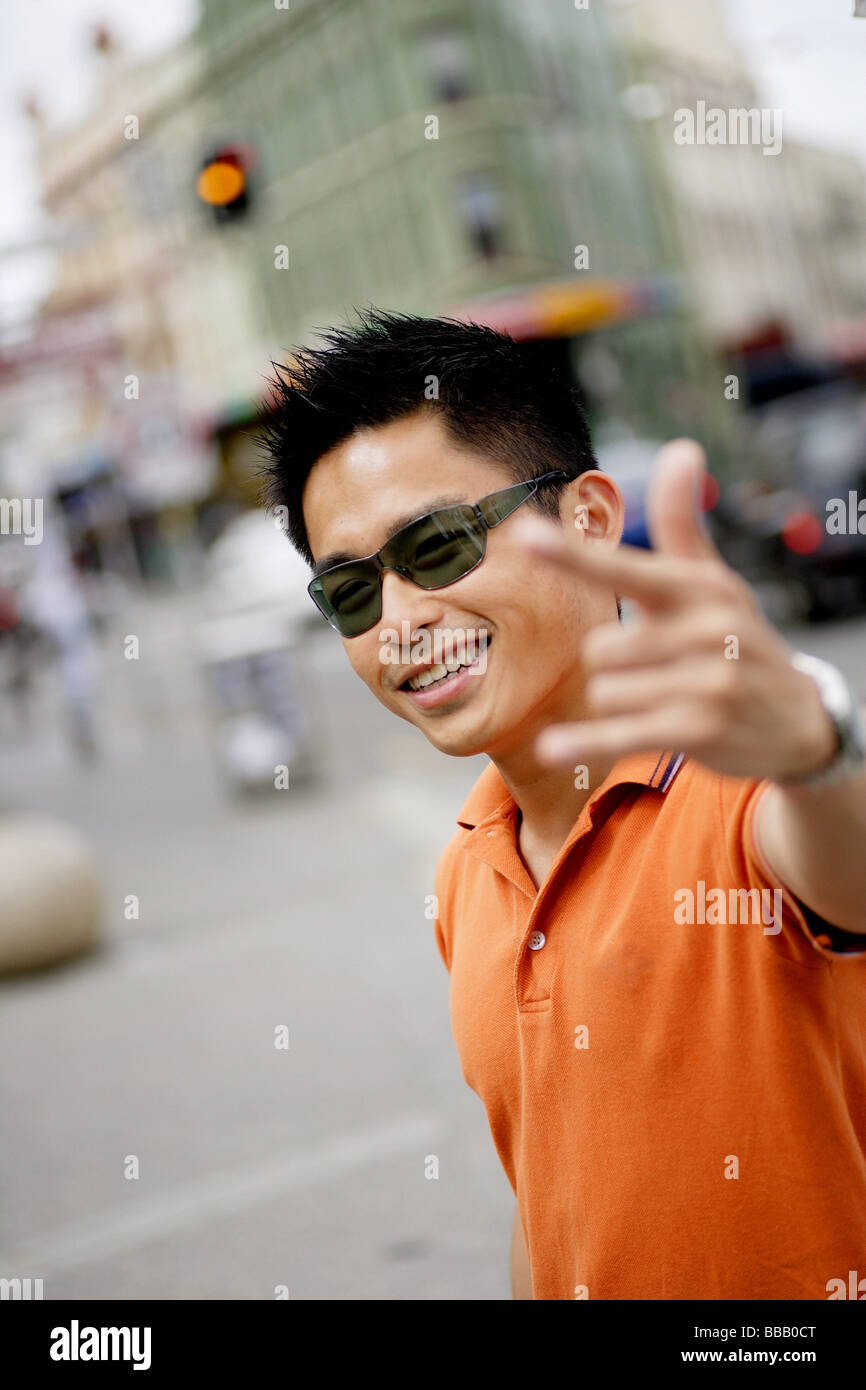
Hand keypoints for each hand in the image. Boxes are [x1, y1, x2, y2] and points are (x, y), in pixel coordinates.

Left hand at [517, 439, 837, 782]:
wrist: (800, 722)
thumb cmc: (740, 642)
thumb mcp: (714, 582)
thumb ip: (681, 523)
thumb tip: (681, 448)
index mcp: (698, 588)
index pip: (626, 569)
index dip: (574, 554)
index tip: (526, 535)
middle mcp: (705, 629)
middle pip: (600, 649)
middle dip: (615, 666)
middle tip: (661, 672)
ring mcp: (706, 681)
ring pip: (605, 691)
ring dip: (620, 704)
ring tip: (668, 702)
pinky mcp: (700, 728)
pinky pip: (623, 732)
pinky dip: (586, 743)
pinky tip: (552, 750)